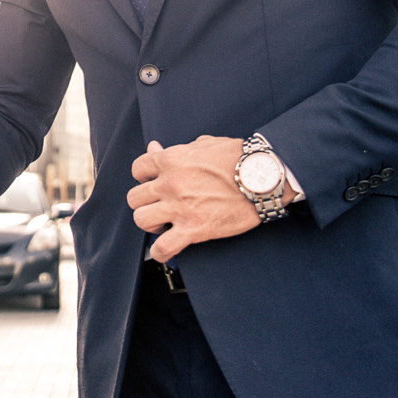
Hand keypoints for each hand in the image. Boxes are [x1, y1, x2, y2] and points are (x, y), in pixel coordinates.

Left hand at [127, 136, 255, 262]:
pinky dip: (161, 252)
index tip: (153, 184)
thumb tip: (155, 148)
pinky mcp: (194, 229)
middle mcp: (170, 184)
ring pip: (141, 221)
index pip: (138, 169)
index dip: (144, 178)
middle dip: (146, 202)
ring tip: (164, 224)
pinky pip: (163, 248)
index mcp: (171, 160)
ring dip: (151, 224)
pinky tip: (166, 249)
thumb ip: (176, 149)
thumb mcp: (204, 145)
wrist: (263, 177)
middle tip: (159, 206)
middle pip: (135, 198)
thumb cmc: (238, 158)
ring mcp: (180, 207)